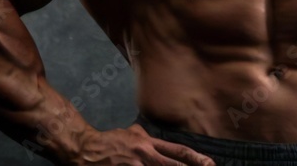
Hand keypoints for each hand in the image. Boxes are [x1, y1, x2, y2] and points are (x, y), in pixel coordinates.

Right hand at [70, 124, 215, 165]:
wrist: (85, 148)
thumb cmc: (109, 141)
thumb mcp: (131, 134)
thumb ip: (147, 139)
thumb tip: (158, 142)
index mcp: (148, 142)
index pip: (177, 151)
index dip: (195, 158)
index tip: (210, 164)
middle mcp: (145, 154)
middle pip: (173, 165)